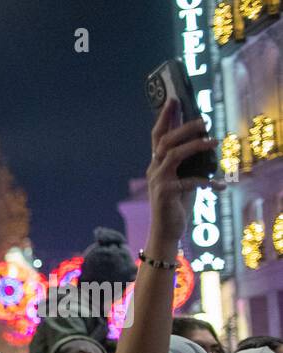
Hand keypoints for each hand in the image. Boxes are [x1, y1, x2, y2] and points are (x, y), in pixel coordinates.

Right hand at [147, 97, 220, 249]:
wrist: (167, 231)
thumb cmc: (177, 204)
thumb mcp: (184, 178)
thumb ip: (188, 161)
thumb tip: (203, 141)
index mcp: (157, 164)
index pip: (158, 136)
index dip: (164, 117)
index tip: (173, 99)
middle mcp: (154, 169)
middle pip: (165, 140)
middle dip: (183, 126)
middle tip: (203, 120)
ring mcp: (158, 181)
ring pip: (173, 154)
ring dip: (195, 145)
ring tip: (213, 141)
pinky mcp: (165, 193)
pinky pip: (188, 181)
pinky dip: (206, 182)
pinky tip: (220, 186)